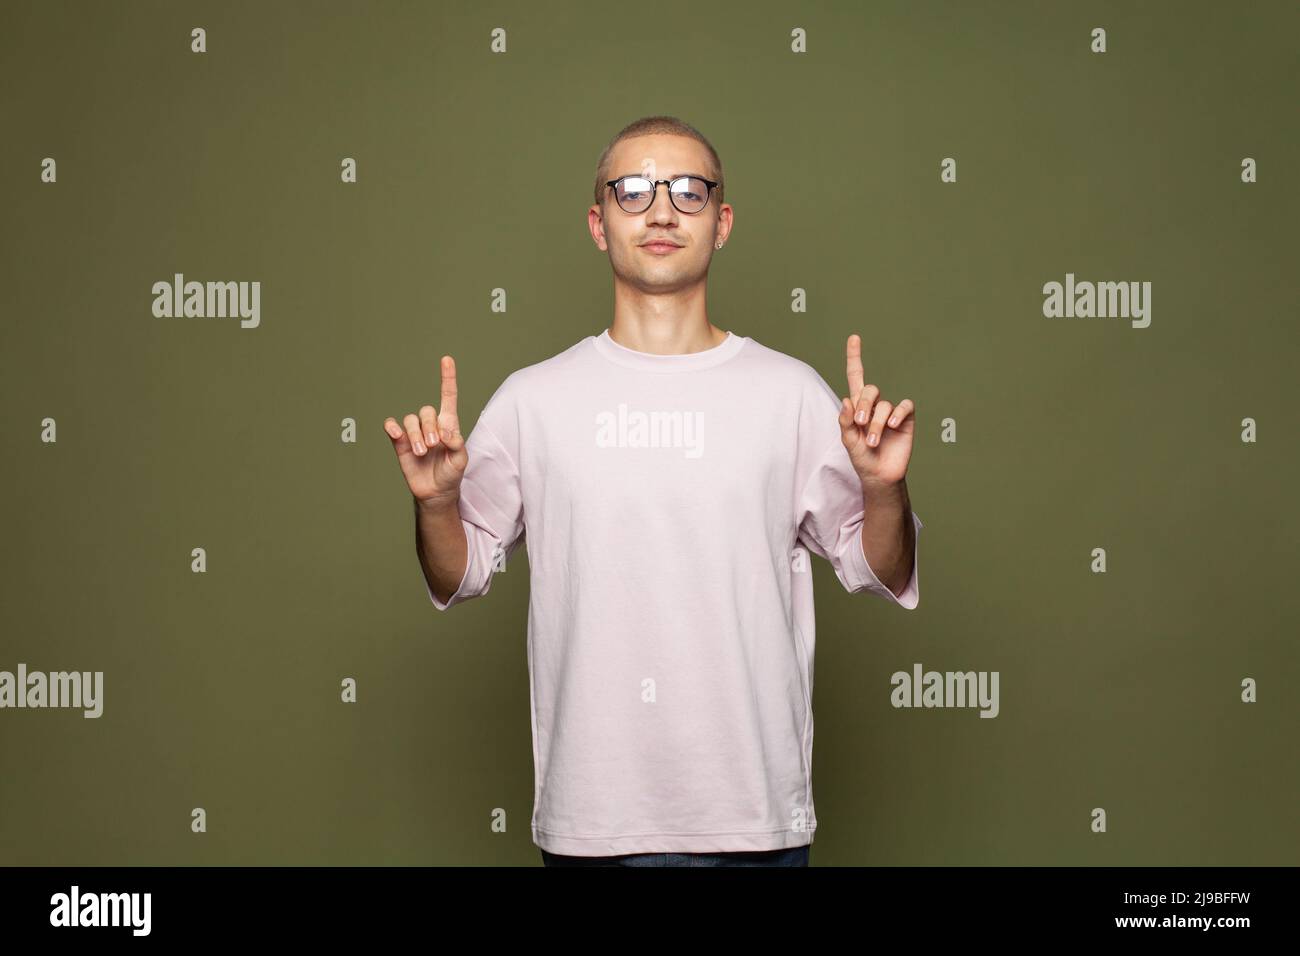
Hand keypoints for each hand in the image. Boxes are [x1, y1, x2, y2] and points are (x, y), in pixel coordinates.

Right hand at [384, 355, 467, 504]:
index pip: (448, 396)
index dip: (447, 378)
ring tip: (423, 452)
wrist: (436, 492)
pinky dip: (393, 427)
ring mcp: (415, 433)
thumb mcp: (461, 460)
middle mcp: (431, 425)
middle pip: (427, 411)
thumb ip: (457, 444)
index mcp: (449, 425)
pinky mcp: (401, 443)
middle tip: (434, 447)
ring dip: (416, 434)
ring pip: (410, 420)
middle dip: (430, 428)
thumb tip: (446, 432)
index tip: (446, 360)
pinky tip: (396, 435)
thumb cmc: (451, 473)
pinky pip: (392, 427)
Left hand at [838, 333, 913, 487]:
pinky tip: (891, 427)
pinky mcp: (906, 419)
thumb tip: (847, 401)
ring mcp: (891, 412)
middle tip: (859, 424)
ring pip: (884, 405)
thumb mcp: (848, 441)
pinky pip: (905, 406)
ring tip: (872, 441)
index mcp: (857, 406)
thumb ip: (845, 422)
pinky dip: (897, 414)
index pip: (856, 377)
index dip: (855, 358)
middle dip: (864, 405)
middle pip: (870, 390)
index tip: (854, 338)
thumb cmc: (862, 458)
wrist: (879, 475)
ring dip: (876, 423)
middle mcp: (875, 405)